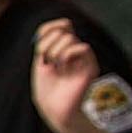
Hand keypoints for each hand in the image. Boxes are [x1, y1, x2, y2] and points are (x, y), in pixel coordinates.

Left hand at [30, 17, 98, 131]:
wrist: (54, 109)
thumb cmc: (47, 89)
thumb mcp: (42, 61)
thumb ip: (49, 42)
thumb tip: (65, 23)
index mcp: (64, 48)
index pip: (60, 25)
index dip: (49, 28)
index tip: (40, 46)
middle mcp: (75, 51)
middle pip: (62, 30)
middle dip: (47, 45)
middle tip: (47, 62)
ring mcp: (84, 58)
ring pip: (69, 38)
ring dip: (55, 52)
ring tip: (56, 68)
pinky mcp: (91, 66)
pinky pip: (82, 47)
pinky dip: (68, 55)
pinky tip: (65, 68)